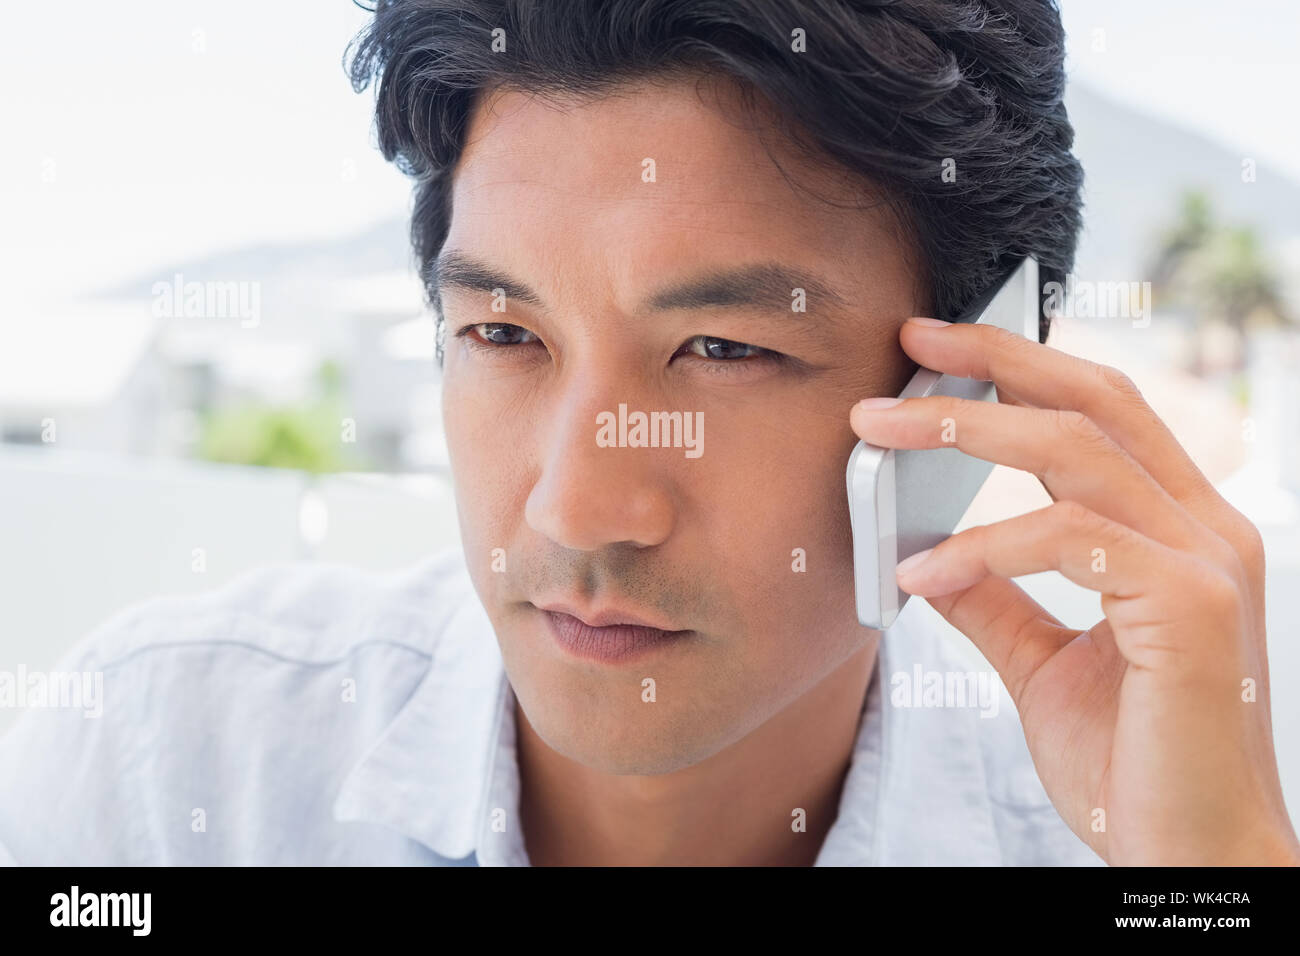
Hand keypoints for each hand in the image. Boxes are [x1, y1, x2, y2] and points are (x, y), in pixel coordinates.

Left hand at [849, 316, 1299, 865]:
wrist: (1187, 856)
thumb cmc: (1131, 762)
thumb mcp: (1043, 664)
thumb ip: (996, 601)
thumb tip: (929, 553)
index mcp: (1177, 530)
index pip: (1101, 411)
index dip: (1024, 363)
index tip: (939, 346)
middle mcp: (1204, 528)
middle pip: (1096, 399)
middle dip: (998, 357)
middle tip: (909, 338)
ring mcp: (1207, 562)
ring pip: (1078, 451)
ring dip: (965, 430)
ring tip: (878, 432)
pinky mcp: (1193, 608)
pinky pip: (1071, 540)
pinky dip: (985, 545)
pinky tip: (922, 569)